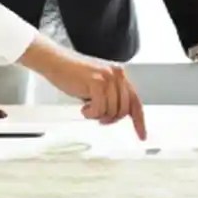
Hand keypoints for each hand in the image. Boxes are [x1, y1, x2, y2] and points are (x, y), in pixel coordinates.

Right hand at [21, 40, 145, 139]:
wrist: (56, 62)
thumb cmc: (73, 75)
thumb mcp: (98, 85)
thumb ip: (112, 96)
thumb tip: (119, 115)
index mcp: (120, 75)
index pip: (135, 102)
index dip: (139, 121)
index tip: (142, 135)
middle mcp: (117, 74)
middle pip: (123, 111)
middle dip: (110, 118)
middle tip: (97, 115)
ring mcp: (108, 78)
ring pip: (111, 112)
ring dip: (97, 115)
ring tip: (87, 106)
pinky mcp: (97, 82)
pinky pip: (99, 109)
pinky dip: (90, 113)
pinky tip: (83, 106)